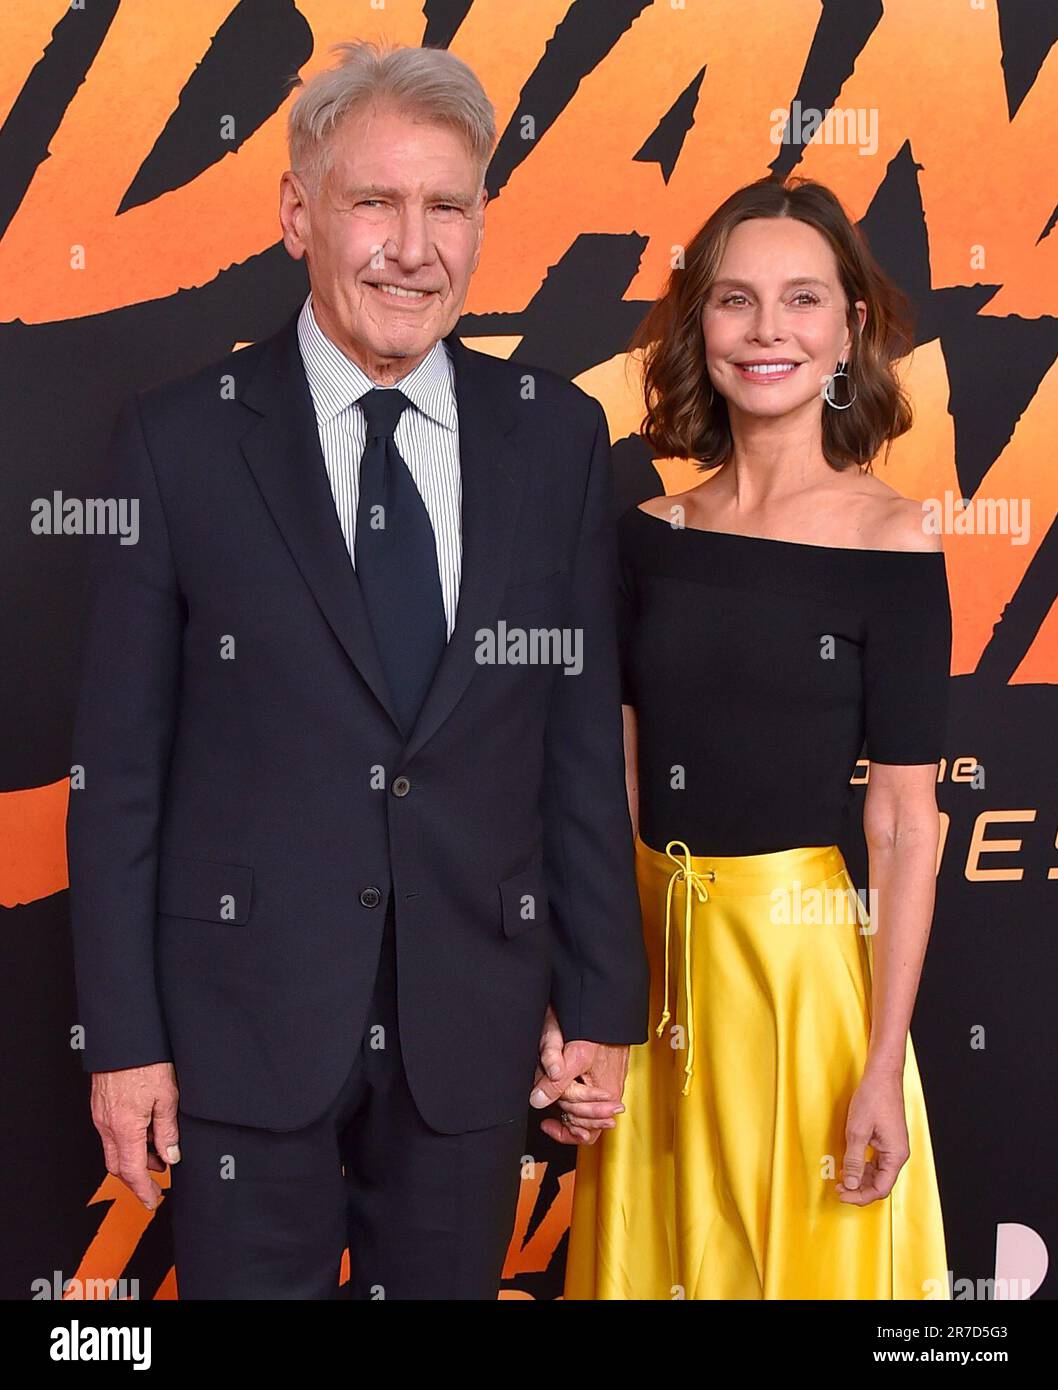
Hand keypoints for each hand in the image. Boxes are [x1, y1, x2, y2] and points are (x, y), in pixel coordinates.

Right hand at [90, 1062, 180, 1210]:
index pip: (132, 1171)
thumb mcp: (168, 1097)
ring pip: (114, 1149)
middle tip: (158, 1181)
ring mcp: (101, 1115)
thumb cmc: (147, 1062)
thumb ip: (168, 1131)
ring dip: (134, 1158)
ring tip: (159, 1154)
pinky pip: (111, 1133)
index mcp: (125, 1127)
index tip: (152, 1201)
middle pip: (118, 1165)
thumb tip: (170, 1157)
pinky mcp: (100, 1105)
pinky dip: (128, 1141)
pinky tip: (146, 1133)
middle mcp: (107, 1125)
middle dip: (137, 1178)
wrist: (124, 1038)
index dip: (143, 1190)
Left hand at [529, 1004, 628, 1144]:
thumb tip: (538, 1100)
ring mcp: (607, 1085)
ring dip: (569, 1110)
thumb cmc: (596, 1030)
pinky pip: (589, 1099)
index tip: (546, 1123)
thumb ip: (557, 1081)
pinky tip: (562, 1097)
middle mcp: (610, 1093)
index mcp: (606, 1094)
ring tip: (553, 1105)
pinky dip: (575, 1102)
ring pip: (586, 1111)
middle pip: (587, 1123)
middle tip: (549, 1114)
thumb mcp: (574, 1056)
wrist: (607, 1012)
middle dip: (566, 1119)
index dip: (563, 1129)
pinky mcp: (603, 1077)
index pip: (585, 1128)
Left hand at [836, 1066, 908, 1204]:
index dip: (861, 1196)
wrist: (881, 1076)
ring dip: (860, 1179)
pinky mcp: (886, 1140)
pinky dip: (863, 1167)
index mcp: (895, 1155)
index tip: (843, 1194)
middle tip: (838, 1189)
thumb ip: (853, 1160)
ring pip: (878, 1173)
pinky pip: (876, 1161)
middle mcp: (897, 1154)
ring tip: (841, 1179)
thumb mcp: (857, 1131)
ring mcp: (892, 1147)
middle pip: (880, 1183)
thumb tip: (850, 1184)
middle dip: (859, 1189)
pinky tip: (849, 1165)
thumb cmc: (873, 1099)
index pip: (881, 1189)